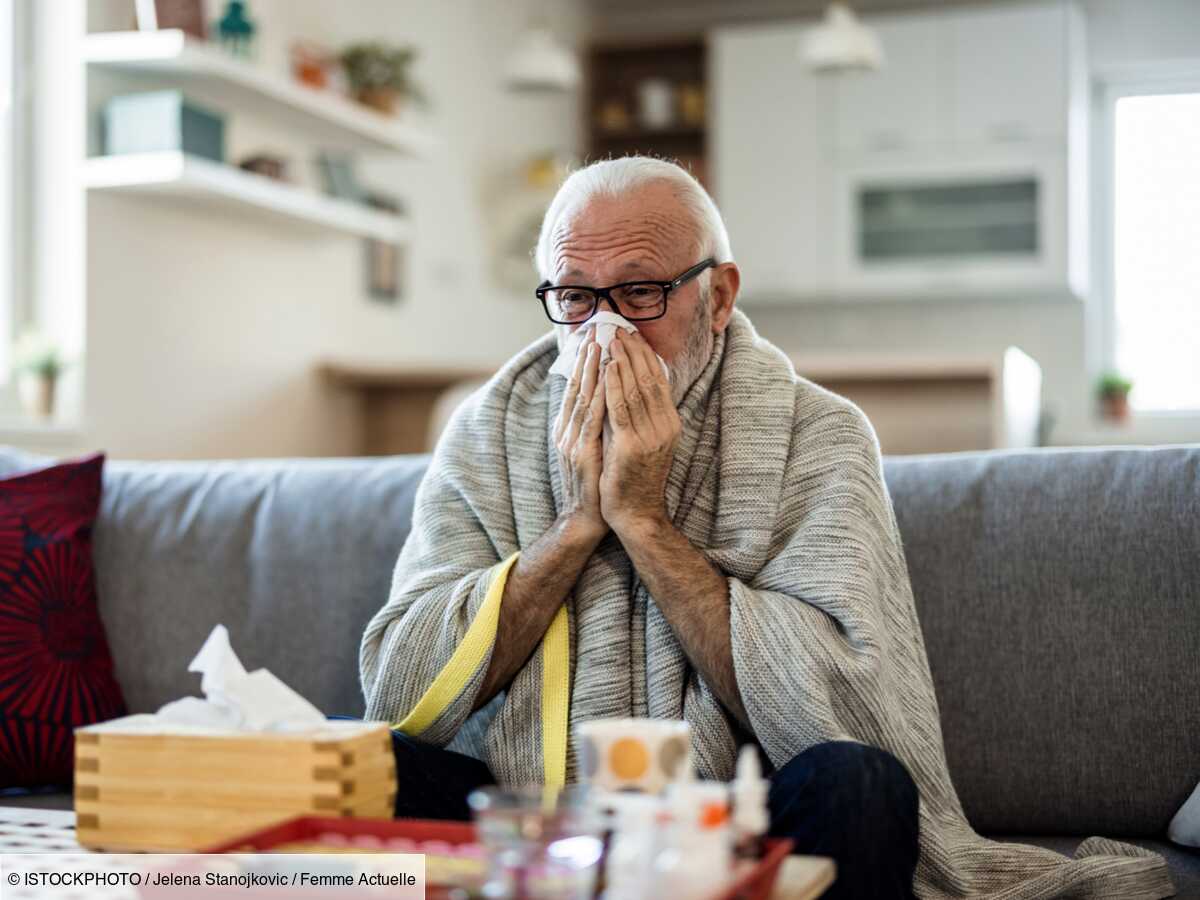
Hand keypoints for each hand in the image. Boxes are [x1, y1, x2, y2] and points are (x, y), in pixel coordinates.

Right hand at [553, 332, 607, 542]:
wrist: (587, 518)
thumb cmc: (594, 484)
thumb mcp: (591, 448)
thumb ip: (593, 425)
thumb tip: (603, 400)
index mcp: (568, 429)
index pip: (577, 389)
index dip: (584, 364)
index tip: (593, 339)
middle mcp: (567, 431)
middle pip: (577, 387)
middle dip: (587, 358)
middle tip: (596, 330)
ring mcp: (572, 442)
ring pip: (583, 398)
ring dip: (592, 370)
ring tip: (599, 345)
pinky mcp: (583, 454)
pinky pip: (593, 419)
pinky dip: (599, 396)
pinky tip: (606, 380)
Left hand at [600, 329, 680, 536]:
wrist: (636, 513)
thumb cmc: (634, 477)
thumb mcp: (643, 440)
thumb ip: (639, 415)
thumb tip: (626, 383)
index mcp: (669, 423)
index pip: (658, 380)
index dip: (645, 355)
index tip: (632, 334)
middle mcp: (664, 426)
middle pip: (649, 379)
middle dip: (634, 350)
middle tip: (620, 326)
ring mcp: (650, 436)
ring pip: (635, 389)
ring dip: (622, 360)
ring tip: (611, 338)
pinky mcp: (631, 446)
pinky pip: (621, 408)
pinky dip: (614, 385)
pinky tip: (607, 367)